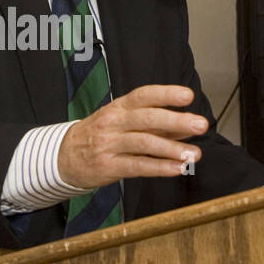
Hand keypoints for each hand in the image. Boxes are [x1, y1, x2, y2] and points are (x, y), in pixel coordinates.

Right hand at [57, 84, 206, 189]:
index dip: (166, 94)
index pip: (143, 96)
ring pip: (144, 144)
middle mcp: (114, 123)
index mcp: (118, 107)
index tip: (188, 96)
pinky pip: (138, 166)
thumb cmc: (99, 135)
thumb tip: (185, 127)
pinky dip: (159, 168)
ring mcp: (110, 145)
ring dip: (172, 149)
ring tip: (194, 154)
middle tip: (200, 124)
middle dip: (176, 121)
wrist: (63, 156)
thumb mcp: (120, 121)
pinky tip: (177, 169)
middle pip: (147, 119)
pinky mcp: (109, 166)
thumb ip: (153, 124)